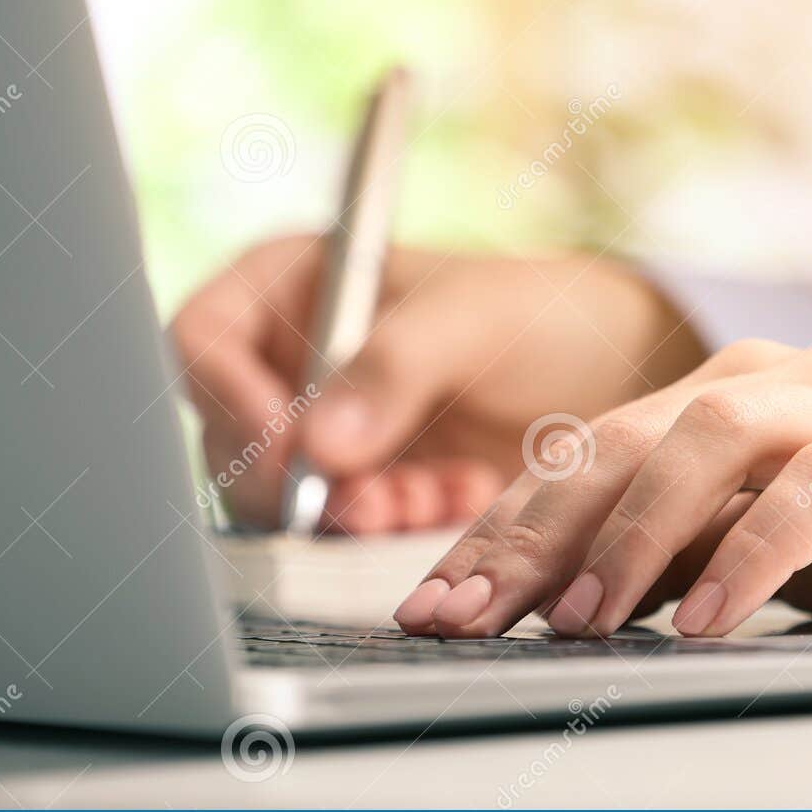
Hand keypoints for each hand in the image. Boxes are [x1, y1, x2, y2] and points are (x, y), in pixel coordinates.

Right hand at [170, 235, 703, 532]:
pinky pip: (340, 528)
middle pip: (229, 434)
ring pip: (282, 494)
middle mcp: (291, 359)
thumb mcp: (472, 321)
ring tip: (426, 499)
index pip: (203, 338)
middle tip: (365, 499)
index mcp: (295, 283)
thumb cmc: (540, 314)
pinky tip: (456, 498)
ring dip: (348, 510)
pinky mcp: (363, 487)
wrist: (607, 375)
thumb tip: (317, 442)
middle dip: (297, 478)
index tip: (287, 446)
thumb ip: (395, 367)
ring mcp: (324, 428)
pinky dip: (391, 525)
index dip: (226, 394)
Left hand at [394, 340, 811, 635]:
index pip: (588, 451)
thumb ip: (674, 546)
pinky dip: (754, 550)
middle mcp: (773, 379)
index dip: (505, 527)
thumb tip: (557, 599)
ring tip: (585, 620)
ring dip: (637, 532)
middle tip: (473, 615)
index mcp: (722, 390)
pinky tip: (711, 616)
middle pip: (627, 438)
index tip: (441, 602)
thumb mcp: (762, 531)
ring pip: (713, 437)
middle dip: (538, 531)